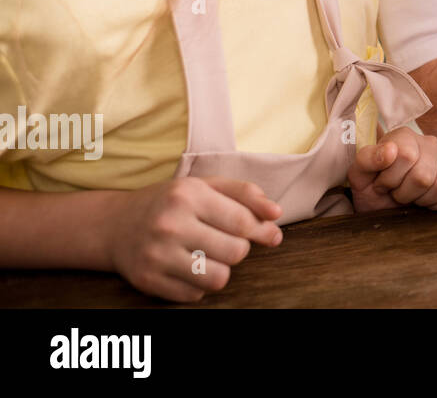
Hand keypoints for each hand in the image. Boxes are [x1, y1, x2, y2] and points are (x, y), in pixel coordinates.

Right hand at [105, 177, 282, 302]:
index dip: (262, 231)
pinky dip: (199, 284)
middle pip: (235, 252)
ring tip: (210, 256)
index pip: (242, 222)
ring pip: (218, 278)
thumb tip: (276, 215)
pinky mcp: (147, 281)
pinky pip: (195, 295)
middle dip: (240, 249)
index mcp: (188, 195)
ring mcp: (156, 255)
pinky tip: (188, 267)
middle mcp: (170, 224)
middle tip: (226, 241)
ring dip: (222, 269)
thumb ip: (245, 194)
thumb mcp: (206, 185)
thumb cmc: (171, 202)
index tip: (269, 235)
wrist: (114, 225)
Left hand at [349, 126, 436, 211]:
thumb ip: (367, 159)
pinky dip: (436, 206)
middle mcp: (430, 143)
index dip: (390, 179)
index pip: (406, 155)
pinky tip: (425, 200)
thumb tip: (390, 151)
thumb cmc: (372, 187)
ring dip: (421, 201)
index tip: (381, 184)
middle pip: (424, 176)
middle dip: (404, 193)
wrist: (386, 205)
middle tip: (396, 193)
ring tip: (411, 196)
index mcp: (404, 136)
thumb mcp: (360, 176)